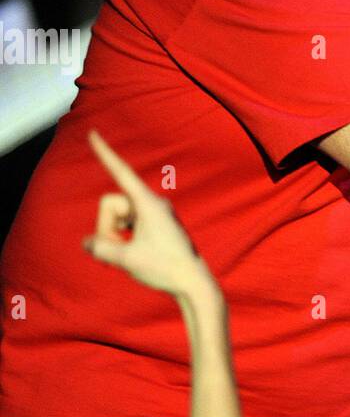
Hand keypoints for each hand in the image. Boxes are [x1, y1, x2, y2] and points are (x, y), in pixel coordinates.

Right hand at [82, 130, 212, 299]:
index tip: (93, 133)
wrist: (193, 283)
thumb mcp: (125, 259)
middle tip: (118, 251)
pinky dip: (123, 238)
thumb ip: (100, 248)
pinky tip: (134, 254)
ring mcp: (154, 214)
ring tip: (128, 256)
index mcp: (148, 204)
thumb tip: (89, 243)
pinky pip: (128, 225)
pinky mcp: (155, 224)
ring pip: (117, 217)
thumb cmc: (164, 268)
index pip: (121, 173)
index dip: (105, 153)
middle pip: (111, 204)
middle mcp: (152, 203)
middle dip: (106, 227)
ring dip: (115, 235)